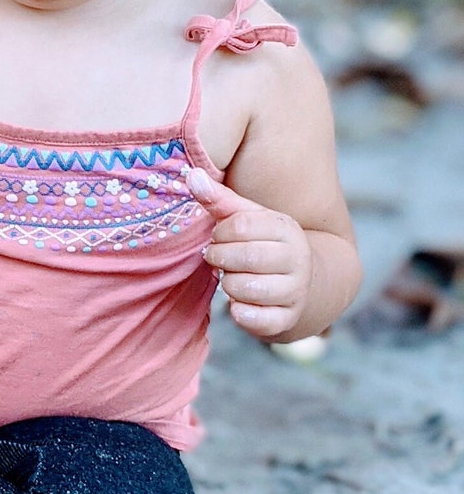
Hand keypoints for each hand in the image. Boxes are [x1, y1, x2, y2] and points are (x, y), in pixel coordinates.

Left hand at [188, 167, 312, 339]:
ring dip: (228, 285)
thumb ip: (218, 199)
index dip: (221, 233)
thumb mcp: (247, 219)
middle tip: (218, 260)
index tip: (219, 237)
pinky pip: (251, 318)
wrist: (302, 283)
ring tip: (233, 279)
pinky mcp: (285, 319)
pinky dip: (238, 312)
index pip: (241, 225)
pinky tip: (240, 303)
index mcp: (286, 228)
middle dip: (220, 259)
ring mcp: (294, 290)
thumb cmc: (263, 245)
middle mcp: (296, 258)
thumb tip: (191, 174)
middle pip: (242, 256)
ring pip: (242, 287)